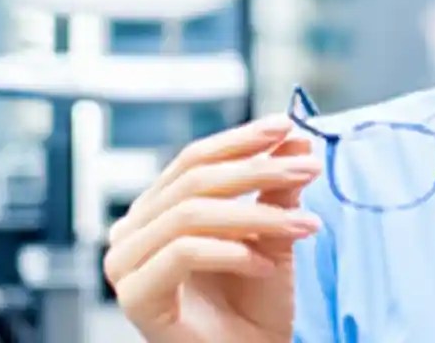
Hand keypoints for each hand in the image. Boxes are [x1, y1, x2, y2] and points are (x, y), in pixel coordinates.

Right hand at [103, 116, 323, 342]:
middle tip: (308, 168)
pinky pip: (183, 253)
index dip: (241, 140)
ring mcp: (126, 265)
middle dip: (258, 170)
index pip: (194, 160)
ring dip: (256, 214)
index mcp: (156, 211)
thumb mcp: (272, 235)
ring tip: (303, 225)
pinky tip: (266, 266)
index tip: (286, 127)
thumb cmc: (254, 307)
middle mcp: (132, 233)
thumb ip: (276, 188)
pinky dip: (232, 252)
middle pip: (194, 181)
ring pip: (190, 213)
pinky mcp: (135, 297)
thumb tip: (294, 137)